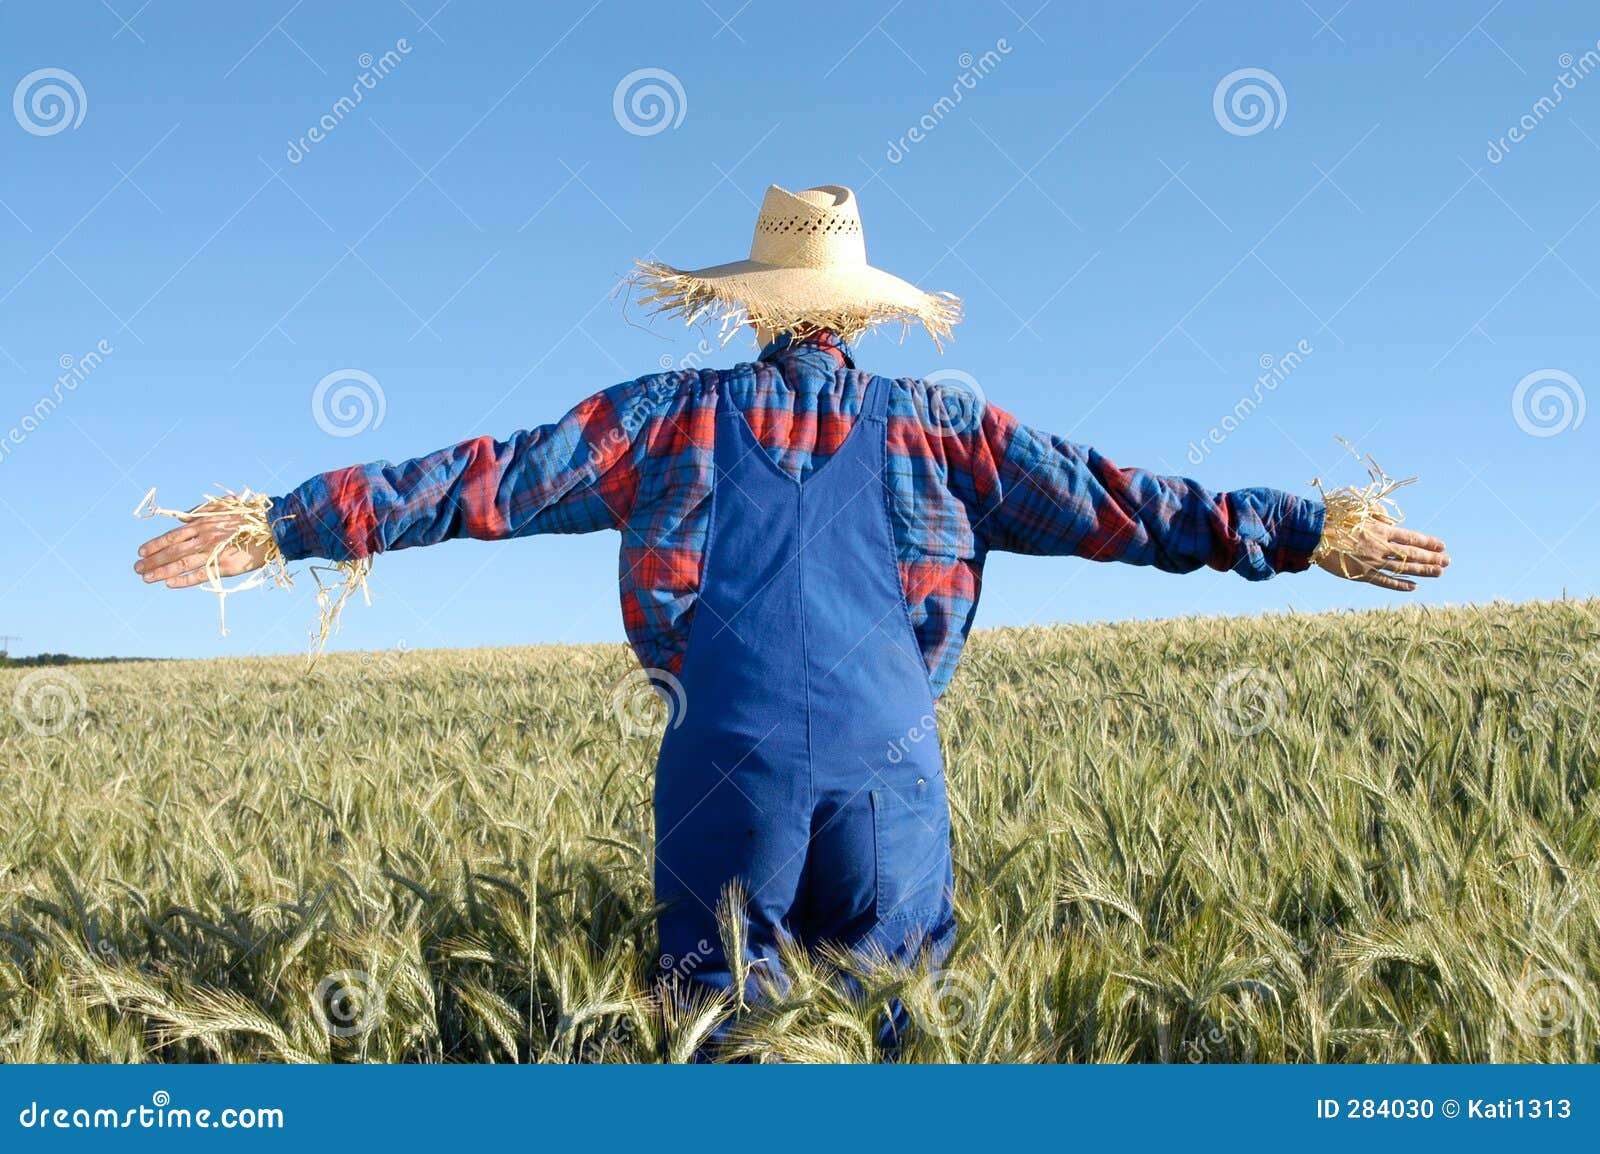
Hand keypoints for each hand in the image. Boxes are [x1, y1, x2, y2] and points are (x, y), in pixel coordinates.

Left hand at [134, 502, 269, 587]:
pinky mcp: (227, 567)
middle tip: (137, 568)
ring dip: (161, 571)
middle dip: (152, 560)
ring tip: (146, 578)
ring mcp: (215, 553)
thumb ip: (201, 511)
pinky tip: (169, 584)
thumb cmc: (249, 516)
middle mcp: (205, 538)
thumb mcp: (223, 506)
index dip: (155, 544)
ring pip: (182, 564)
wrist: (274, 528)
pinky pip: (201, 575)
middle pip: (172, 552)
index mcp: (203, 524)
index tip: (141, 552)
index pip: (172, 536)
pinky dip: (184, 580)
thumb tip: (181, 518)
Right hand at [1315, 515, 1448, 591]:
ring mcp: (1372, 562)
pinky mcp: (1361, 574)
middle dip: (1432, 558)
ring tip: (1438, 573)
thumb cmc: (1335, 519)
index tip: (1442, 546)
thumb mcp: (1359, 511)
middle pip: (1412, 554)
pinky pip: (1385, 581)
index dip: (1428, 542)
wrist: (1314, 534)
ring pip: (1404, 568)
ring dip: (1423, 571)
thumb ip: (1378, 514)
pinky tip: (1414, 586)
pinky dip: (1400, 585)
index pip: (1412, 538)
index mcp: (1381, 531)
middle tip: (1448, 561)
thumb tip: (1390, 520)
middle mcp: (1381, 547)